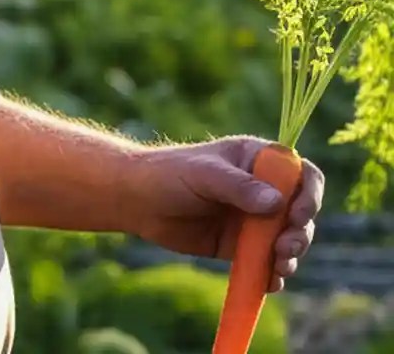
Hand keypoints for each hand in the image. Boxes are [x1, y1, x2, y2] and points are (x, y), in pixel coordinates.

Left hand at [125, 136, 323, 292]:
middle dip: (299, 234)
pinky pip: (264, 262)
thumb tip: (277, 203)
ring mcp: (253, 220)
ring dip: (289, 257)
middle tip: (284, 249)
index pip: (302, 175)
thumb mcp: (204, 174)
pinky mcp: (239, 246)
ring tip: (278, 267)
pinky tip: (269, 284)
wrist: (136, 200)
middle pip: (300, 213)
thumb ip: (239, 187)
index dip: (309, 196)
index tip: (297, 216)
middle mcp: (263, 191)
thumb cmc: (169, 174)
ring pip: (287, 241)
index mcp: (259, 161)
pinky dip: (271, 275)